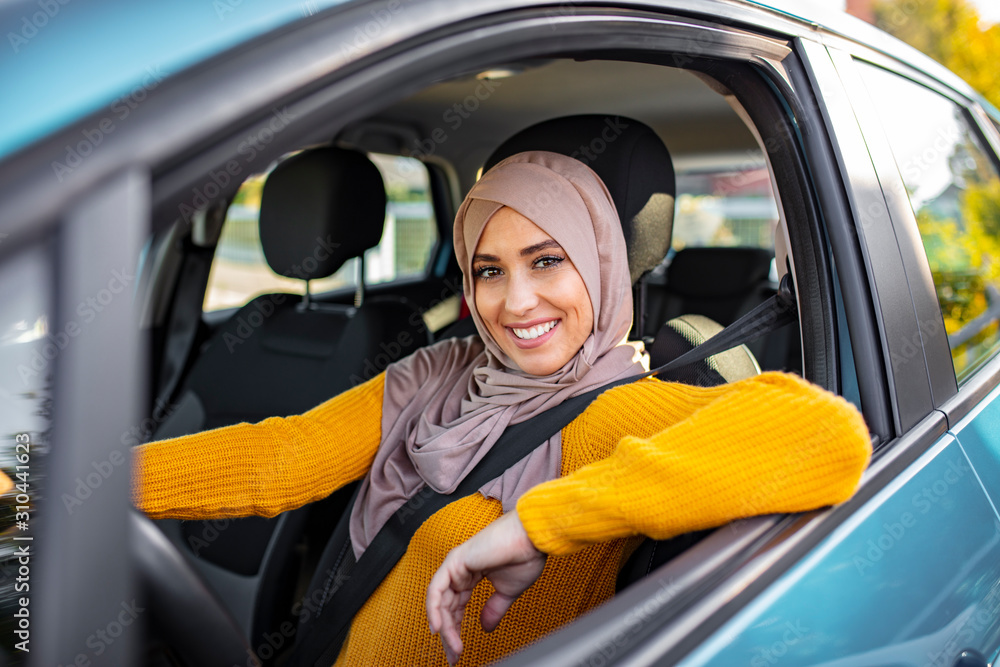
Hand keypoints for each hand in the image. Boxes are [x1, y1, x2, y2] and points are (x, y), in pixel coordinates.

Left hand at [426, 510, 545, 664]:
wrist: (533, 539)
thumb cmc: (525, 555)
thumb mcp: (507, 592)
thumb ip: (494, 609)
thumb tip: (485, 627)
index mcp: (472, 574)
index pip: (457, 606)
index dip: (456, 629)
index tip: (459, 650)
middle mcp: (461, 569)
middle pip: (446, 606)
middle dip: (449, 633)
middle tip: (454, 655)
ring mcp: (456, 564)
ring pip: (441, 601)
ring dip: (446, 627)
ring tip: (453, 647)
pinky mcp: (455, 561)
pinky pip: (437, 589)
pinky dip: (434, 609)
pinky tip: (439, 628)